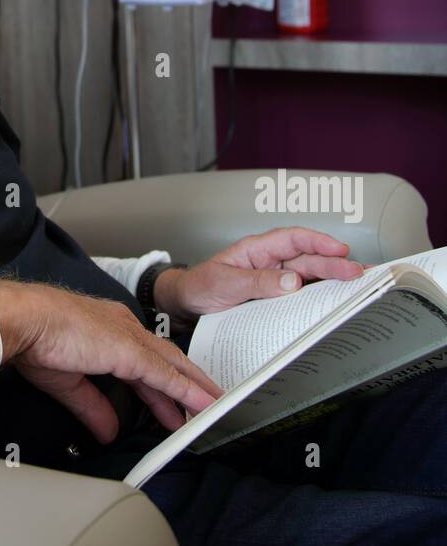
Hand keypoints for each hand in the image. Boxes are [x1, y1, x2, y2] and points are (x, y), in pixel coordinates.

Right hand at [0, 280, 222, 444]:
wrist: (27, 319)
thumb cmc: (37, 338)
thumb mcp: (69, 381)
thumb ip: (93, 406)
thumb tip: (107, 430)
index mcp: (109, 329)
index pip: (144, 360)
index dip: (160, 384)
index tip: (171, 403)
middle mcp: (125, 328)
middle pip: (166, 361)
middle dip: (185, 385)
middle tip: (203, 406)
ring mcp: (131, 339)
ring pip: (174, 367)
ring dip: (195, 389)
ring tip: (214, 408)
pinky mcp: (132, 352)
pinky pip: (168, 377)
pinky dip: (188, 392)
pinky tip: (203, 405)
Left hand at [153, 228, 367, 324]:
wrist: (187, 305)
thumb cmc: (201, 286)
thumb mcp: (224, 283)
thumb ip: (256, 282)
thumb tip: (292, 282)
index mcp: (257, 250)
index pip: (293, 239)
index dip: (318, 242)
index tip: (339, 249)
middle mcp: (271, 263)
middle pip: (308, 260)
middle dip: (334, 265)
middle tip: (359, 274)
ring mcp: (276, 281)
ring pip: (310, 277)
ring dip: (334, 280)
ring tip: (359, 286)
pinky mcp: (277, 300)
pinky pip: (302, 297)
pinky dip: (320, 298)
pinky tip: (337, 303)